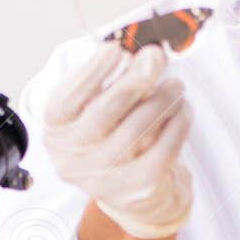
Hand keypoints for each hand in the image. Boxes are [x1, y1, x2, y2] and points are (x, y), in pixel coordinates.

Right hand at [42, 43, 193, 239]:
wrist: (133, 190)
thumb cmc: (113, 136)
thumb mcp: (99, 107)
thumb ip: (115, 80)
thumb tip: (148, 56)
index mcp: (57, 131)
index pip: (67, 100)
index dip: (90, 73)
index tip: (115, 49)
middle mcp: (72, 158)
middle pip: (103, 113)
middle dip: (133, 80)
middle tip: (156, 57)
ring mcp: (104, 177)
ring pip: (137, 130)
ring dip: (162, 100)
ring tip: (175, 86)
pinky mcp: (137, 187)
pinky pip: (162, 151)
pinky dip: (177, 125)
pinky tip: (183, 109)